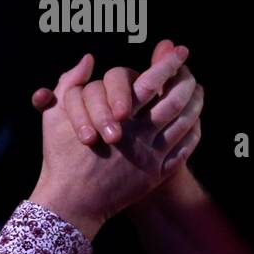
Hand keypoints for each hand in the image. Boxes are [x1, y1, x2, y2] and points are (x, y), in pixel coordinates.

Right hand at [28, 44, 202, 237]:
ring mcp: (150, 155)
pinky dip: (193, 133)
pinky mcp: (155, 174)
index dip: (168, 64)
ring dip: (194, 104)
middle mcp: (138, 134)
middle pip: (174, 101)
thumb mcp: (55, 115)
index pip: (150, 82)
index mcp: (117, 116)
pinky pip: (183, 150)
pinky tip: (194, 122)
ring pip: (182, 124)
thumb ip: (70, 82)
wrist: (71, 201)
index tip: (180, 52)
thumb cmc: (61, 155)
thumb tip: (88, 58)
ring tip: (198, 91)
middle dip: (187, 82)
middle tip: (193, 71)